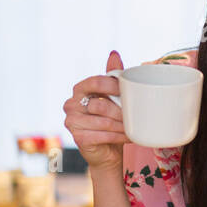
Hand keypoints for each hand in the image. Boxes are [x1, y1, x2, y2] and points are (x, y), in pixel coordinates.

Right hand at [63, 50, 129, 172]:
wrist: (107, 152)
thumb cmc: (111, 121)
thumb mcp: (113, 96)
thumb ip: (112, 76)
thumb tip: (114, 53)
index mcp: (79, 90)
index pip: (95, 81)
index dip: (113, 85)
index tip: (129, 91)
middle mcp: (71, 104)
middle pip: (100, 104)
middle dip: (121, 110)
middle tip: (135, 113)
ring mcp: (72, 122)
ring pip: (104, 121)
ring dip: (123, 125)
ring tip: (135, 126)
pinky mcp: (78, 138)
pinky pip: (104, 135)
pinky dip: (119, 136)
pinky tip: (129, 136)